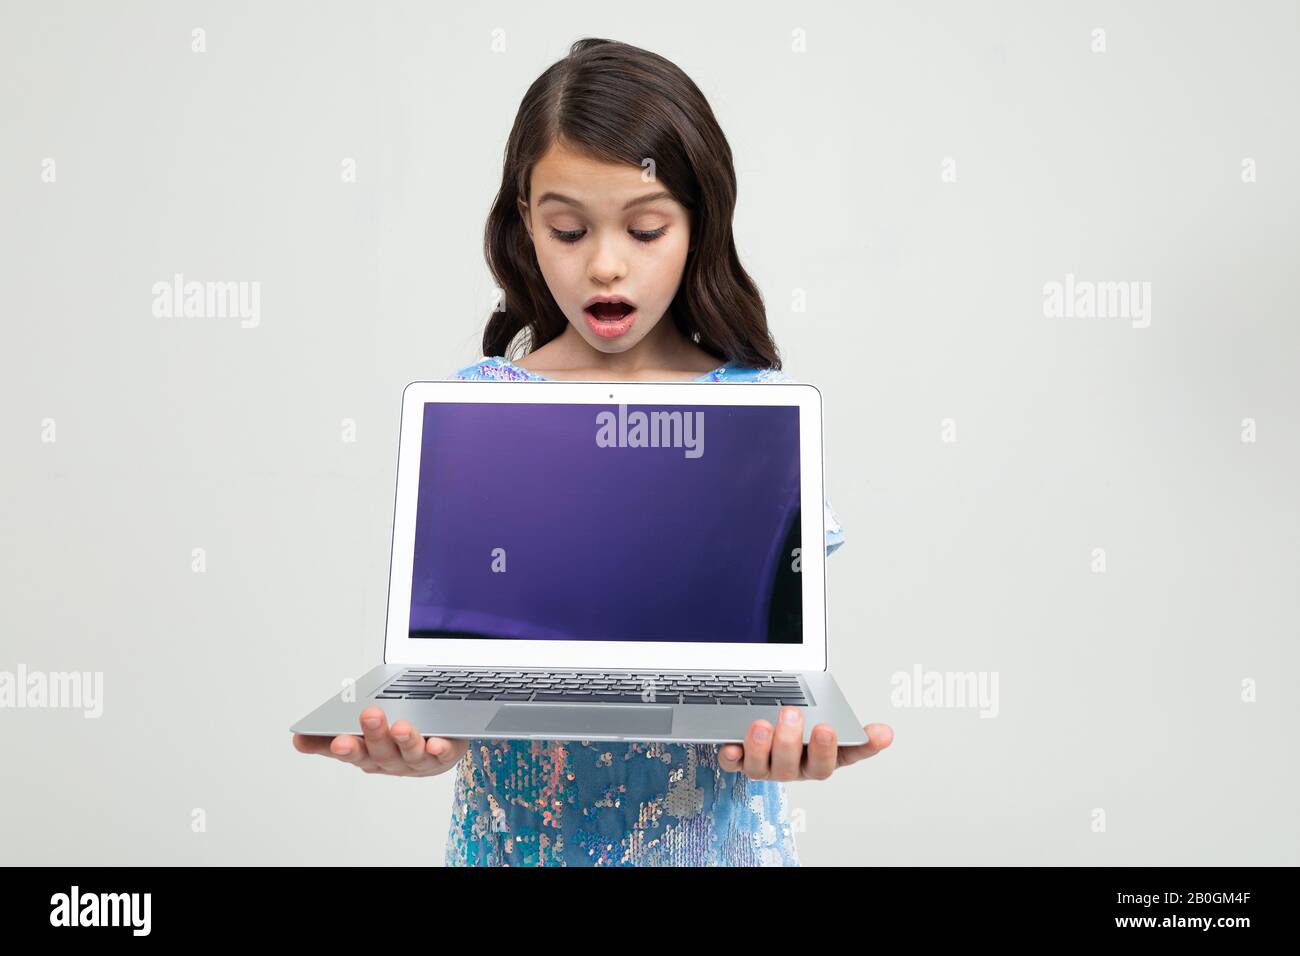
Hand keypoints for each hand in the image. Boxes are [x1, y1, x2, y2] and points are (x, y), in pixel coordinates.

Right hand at [291, 705, 466, 776]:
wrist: (434, 749)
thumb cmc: (391, 741)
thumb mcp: (359, 738)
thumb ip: (330, 736)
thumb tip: (298, 738)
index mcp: (366, 754)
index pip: (351, 753)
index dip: (343, 748)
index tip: (337, 739)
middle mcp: (390, 761)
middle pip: (380, 752)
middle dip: (374, 735)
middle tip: (370, 715)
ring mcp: (416, 760)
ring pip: (410, 754)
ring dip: (405, 741)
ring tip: (401, 727)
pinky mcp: (442, 755)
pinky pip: (442, 756)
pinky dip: (440, 750)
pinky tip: (436, 743)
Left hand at [717, 707, 892, 780]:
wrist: (773, 730)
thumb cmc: (806, 732)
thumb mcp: (834, 725)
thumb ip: (857, 731)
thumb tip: (886, 733)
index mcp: (820, 761)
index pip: (833, 761)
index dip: (830, 748)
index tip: (828, 729)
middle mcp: (793, 768)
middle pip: (793, 767)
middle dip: (791, 742)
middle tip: (792, 714)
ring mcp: (766, 767)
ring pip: (761, 769)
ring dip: (761, 747)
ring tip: (761, 724)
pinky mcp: (741, 762)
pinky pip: (732, 766)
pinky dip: (731, 757)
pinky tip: (730, 745)